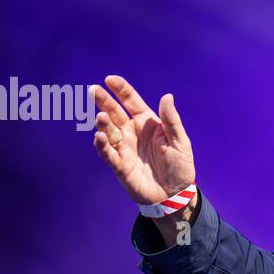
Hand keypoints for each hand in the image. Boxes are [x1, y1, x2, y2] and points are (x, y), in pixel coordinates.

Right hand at [91, 75, 194, 205]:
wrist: (175, 194)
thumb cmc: (179, 166)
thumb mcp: (180, 141)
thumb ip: (171, 120)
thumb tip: (167, 96)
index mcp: (147, 123)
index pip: (131, 102)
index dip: (121, 90)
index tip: (109, 79)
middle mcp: (132, 132)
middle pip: (115, 113)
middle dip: (104, 101)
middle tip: (93, 90)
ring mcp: (124, 148)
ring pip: (108, 131)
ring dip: (103, 124)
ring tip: (101, 117)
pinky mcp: (119, 165)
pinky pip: (107, 153)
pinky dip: (102, 145)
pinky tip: (99, 137)